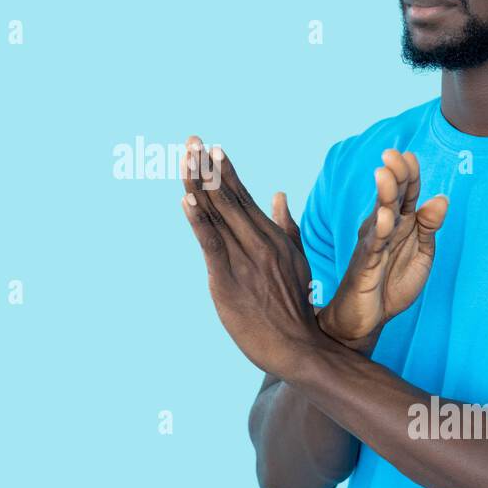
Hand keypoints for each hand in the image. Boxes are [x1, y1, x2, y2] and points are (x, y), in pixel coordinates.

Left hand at [179, 136, 325, 375]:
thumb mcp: (296, 260)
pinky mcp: (228, 279)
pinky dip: (197, 221)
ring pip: (216, 214)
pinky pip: (210, 244)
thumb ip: (286, 226)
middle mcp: (258, 241)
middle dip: (206, 167)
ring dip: (198, 184)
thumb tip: (280, 194)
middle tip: (191, 140)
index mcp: (272, 236)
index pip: (242, 195)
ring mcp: (244, 259)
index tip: (210, 146)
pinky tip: (185, 201)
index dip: (224, 170)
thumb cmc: (296, 306)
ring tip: (187, 157)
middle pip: (226, 197)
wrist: (301, 348)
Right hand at [315, 149, 447, 353]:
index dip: (410, 174)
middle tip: (393, 153)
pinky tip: (386, 217)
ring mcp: (372, 244)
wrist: (366, 318)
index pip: (406, 193)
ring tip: (385, 173)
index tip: (410, 155)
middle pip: (391, 197)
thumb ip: (429, 227)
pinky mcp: (366, 264)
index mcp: (399, 223)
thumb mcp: (421, 255)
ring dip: (384, 195)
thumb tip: (441, 198)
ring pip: (380, 215)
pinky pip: (374, 245)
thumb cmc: (391, 284)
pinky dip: (381, 230)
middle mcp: (383, 228)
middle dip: (394, 174)